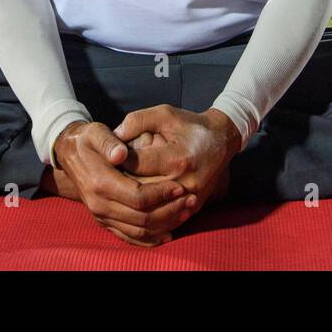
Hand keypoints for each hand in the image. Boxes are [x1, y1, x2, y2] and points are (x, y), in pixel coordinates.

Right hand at [51, 120, 192, 247]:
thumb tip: (120, 153)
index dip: (161, 193)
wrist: (70, 154)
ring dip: (164, 225)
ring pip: (138, 231)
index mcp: (100, 183)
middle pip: (141, 218)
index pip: (137, 196)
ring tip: (185, 212)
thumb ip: (109, 142)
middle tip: (190, 200)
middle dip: (169, 210)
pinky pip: (129, 237)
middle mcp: (99, 204)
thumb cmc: (88, 140)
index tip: (179, 186)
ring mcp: (101, 216)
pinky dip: (150, 238)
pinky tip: (168, 232)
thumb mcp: (96, 132)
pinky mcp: (105, 221)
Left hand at [115, 106, 240, 222]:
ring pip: (149, 208)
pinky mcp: (193, 208)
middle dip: (121, 181)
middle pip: (139, 190)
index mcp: (176, 158)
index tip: (110, 154)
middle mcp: (184, 182)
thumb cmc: (189, 125)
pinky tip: (136, 203)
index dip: (118, 159)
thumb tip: (112, 137)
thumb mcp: (164, 113)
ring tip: (120, 186)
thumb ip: (136, 121)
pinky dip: (148, 213)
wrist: (222, 140)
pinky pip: (164, 218)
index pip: (135, 165)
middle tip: (110, 172)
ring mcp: (190, 198)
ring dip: (132, 199)